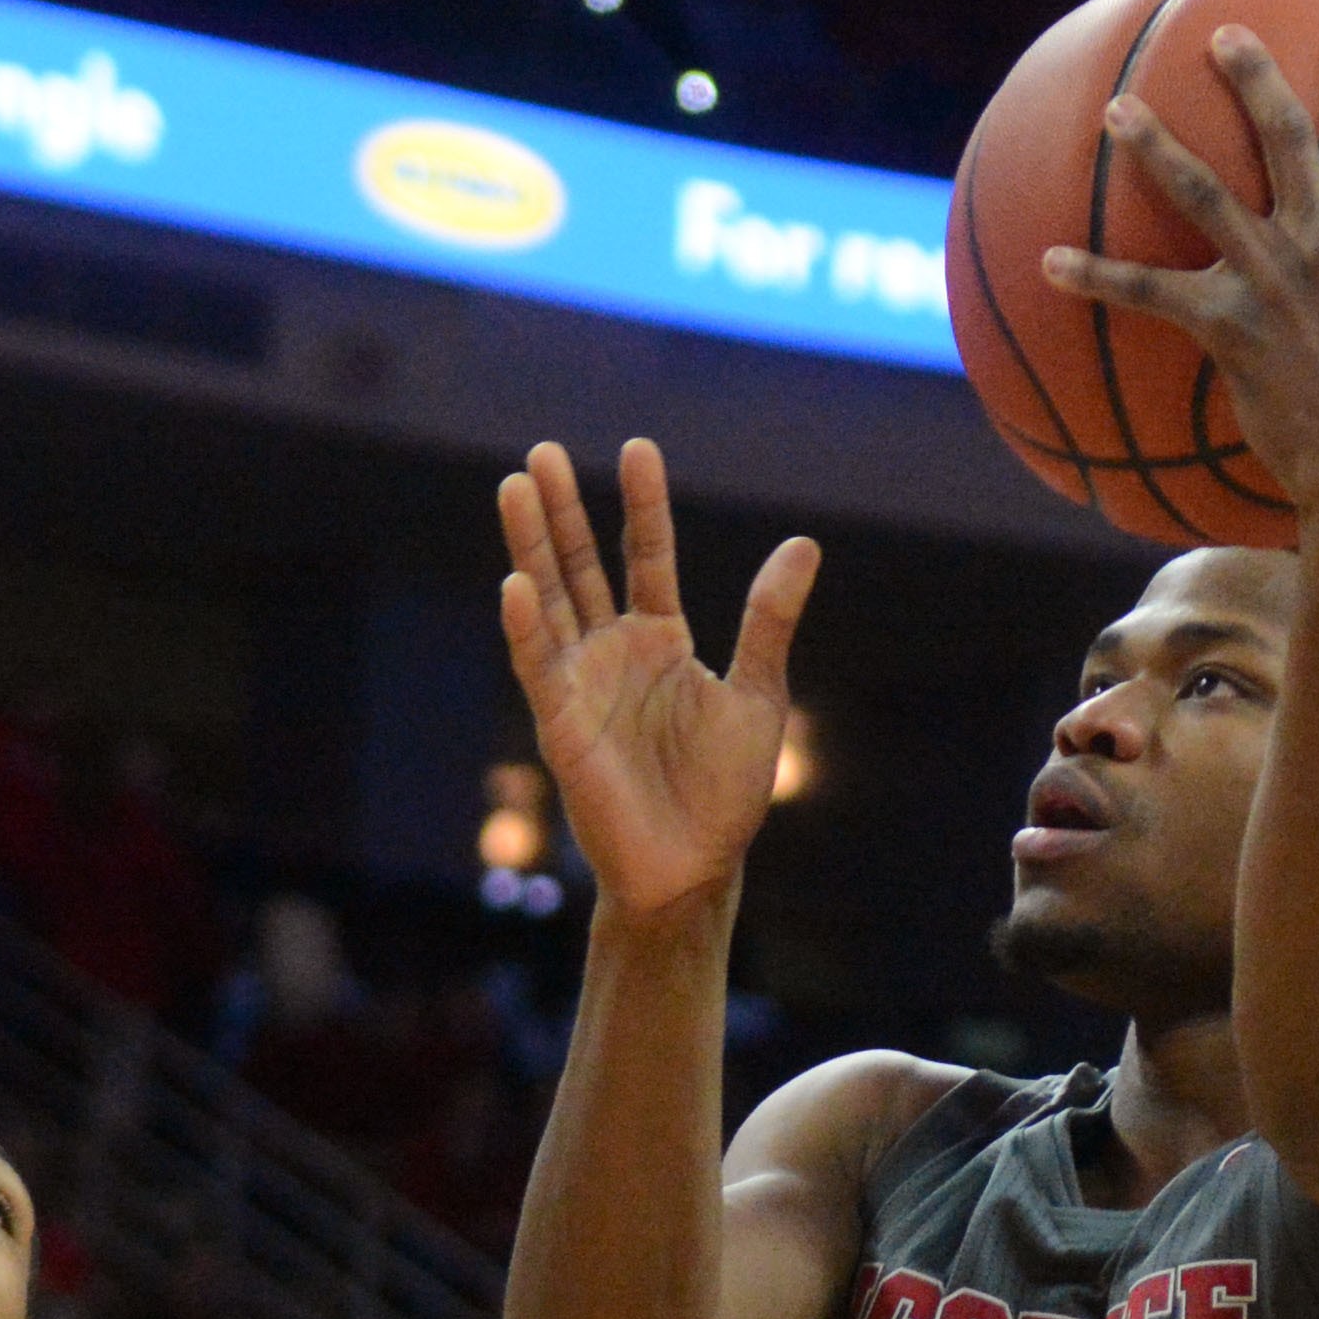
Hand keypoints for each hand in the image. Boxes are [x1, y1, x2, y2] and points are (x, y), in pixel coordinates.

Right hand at [495, 438, 818, 929]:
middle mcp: (614, 654)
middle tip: (542, 451)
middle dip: (562, 510)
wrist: (694, 868)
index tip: (638, 449)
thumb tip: (804, 545)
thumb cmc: (724, 794)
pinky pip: (539, 667)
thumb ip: (768, 621)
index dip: (643, 505)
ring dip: (530, 547)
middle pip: (581, 565)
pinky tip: (516, 583)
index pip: (646, 555)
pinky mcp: (560, 725)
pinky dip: (525, 628)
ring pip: (549, 601)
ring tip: (515, 486)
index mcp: (662, 642)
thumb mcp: (757, 694)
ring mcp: (582, 685)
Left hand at [1042, 32, 1318, 529]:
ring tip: (1118, 110)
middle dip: (1252, 78)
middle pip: (1284, 137)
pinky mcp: (1227, 327)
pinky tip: (1047, 263)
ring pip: (1202, 194)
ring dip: (1155, 147)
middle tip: (1222, 37)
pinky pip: (1146, 293)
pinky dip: (1093, 276)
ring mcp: (1272, 281)